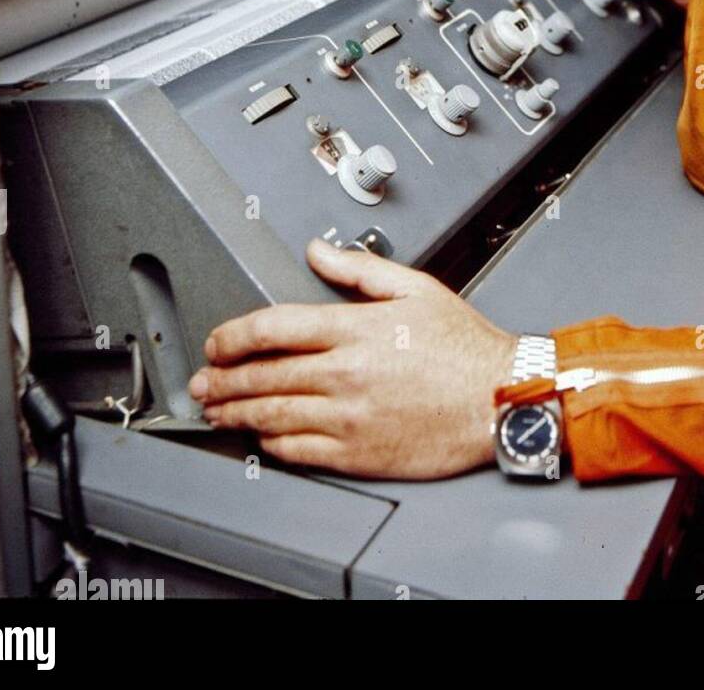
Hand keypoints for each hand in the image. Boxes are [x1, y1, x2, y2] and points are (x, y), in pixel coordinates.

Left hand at [189, 239, 517, 478]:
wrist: (500, 398)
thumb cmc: (465, 347)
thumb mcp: (416, 288)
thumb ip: (360, 268)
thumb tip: (319, 251)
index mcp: (355, 329)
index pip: (272, 328)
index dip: (232, 335)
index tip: (217, 341)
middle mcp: (344, 373)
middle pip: (262, 374)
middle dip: (222, 379)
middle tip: (203, 382)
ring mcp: (347, 417)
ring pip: (271, 414)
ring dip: (235, 413)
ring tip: (217, 411)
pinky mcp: (357, 452)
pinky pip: (298, 450)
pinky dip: (271, 443)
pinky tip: (262, 436)